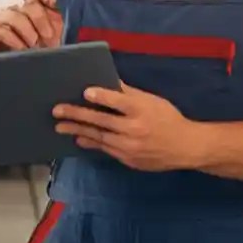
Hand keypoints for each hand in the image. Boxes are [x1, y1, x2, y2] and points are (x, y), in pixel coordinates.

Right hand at [0, 0, 62, 53]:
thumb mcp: (48, 38)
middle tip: (49, 38)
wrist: (15, 77)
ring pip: (14, 15)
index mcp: (31, 9)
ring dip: (28, 31)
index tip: (51, 2)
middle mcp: (14, 10)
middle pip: (28, 3)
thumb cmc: (33, 57)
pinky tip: (21, 49)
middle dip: (42, 20)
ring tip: (34, 46)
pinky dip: (13, 40)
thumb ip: (52, 21)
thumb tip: (52, 4)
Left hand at [53, 83, 206, 171]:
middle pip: (101, 121)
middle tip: (57, 111)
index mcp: (142, 111)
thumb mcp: (153, 101)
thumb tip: (109, 82)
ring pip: (99, 137)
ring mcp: (129, 147)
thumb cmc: (168, 118)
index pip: (118, 102)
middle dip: (77, 115)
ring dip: (78, 130)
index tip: (85, 92)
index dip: (101, 96)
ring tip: (60, 126)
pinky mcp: (128, 160)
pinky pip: (106, 149)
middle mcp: (134, 129)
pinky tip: (80, 138)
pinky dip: (92, 143)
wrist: (185, 147)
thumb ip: (130, 94)